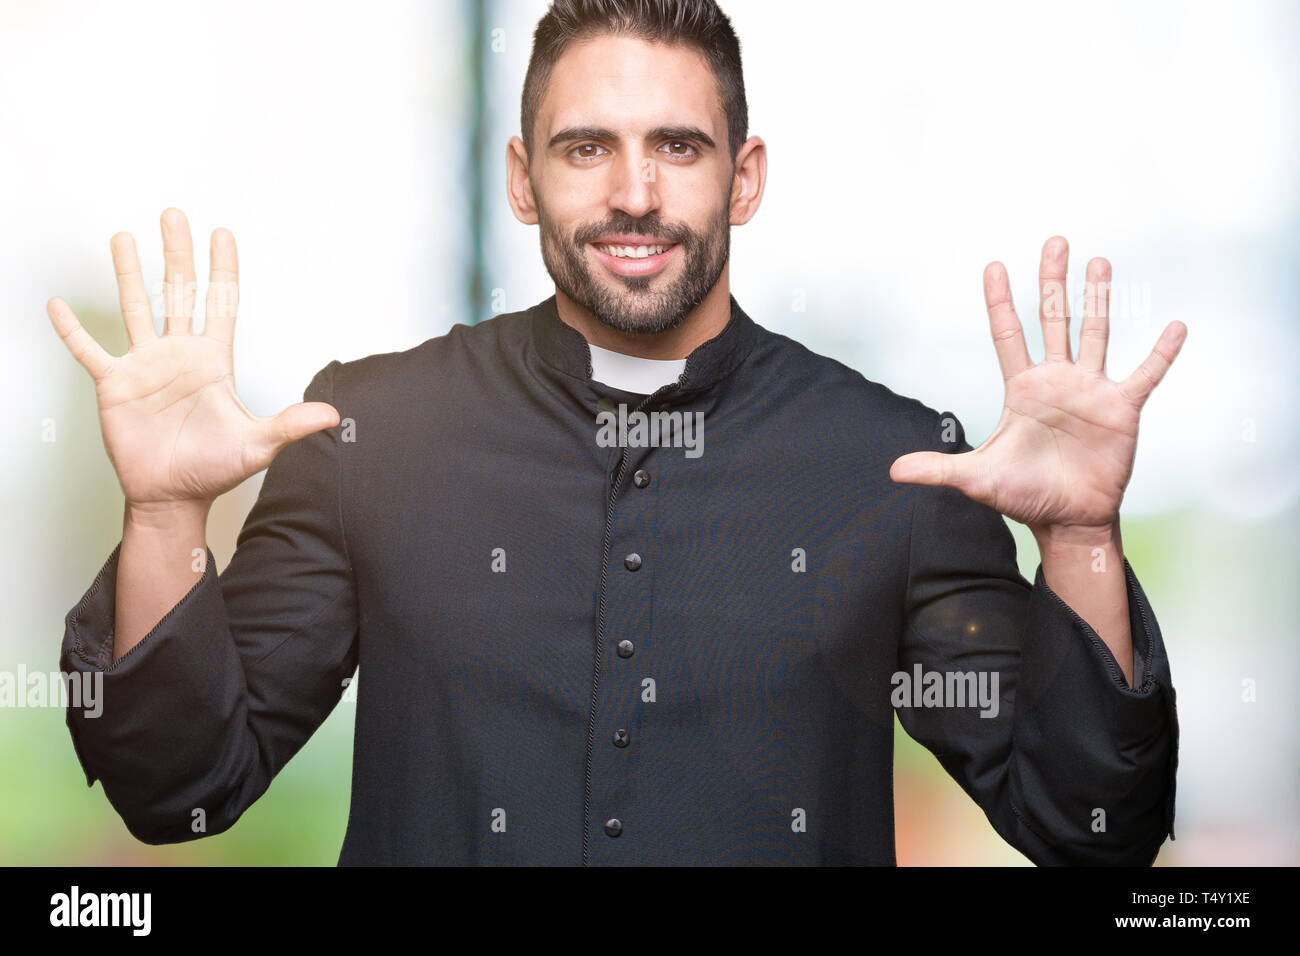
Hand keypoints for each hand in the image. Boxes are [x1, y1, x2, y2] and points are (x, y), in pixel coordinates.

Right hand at [47, 208, 338, 508]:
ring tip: (124, 237)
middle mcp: (180, 355)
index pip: (220, 303)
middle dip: (178, 253)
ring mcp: (145, 367)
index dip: (223, 269)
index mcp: (214, 362)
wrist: (173, 498)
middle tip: (174, 214)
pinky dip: (71, 329)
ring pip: (135, 308)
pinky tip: (57, 305)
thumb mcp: (258, 445)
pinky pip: (89, 350)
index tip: (223, 232)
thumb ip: (290, 425)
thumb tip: (332, 416)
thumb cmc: (214, 471)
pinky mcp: (114, 385)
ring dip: (130, 273)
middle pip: (179, 292)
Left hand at [889, 236, 1186, 536]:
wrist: (1067, 521)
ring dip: (1099, 299)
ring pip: (1096, 333)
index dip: (999, 302)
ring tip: (1099, 262)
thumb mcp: (976, 478)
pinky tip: (1175, 326)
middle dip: (1052, 281)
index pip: (1007, 335)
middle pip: (1053, 319)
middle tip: (1054, 241)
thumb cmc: (1023, 496)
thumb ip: (938, 468)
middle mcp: (1056, 381)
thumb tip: (893, 471)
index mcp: (1021, 389)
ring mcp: (1091, 391)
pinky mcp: (1122, 409)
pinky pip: (1145, 374)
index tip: (992, 266)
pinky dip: (1162, 353)